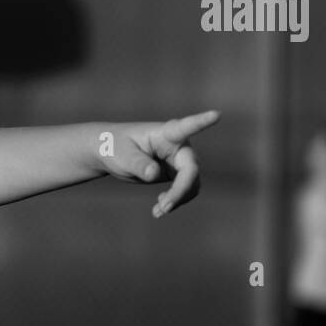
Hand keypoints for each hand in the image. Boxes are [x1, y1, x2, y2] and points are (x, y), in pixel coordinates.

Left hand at [101, 110, 220, 217]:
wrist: (109, 153)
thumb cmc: (114, 147)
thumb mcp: (122, 155)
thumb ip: (138, 163)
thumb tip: (155, 173)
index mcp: (165, 133)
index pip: (186, 127)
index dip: (202, 122)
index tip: (216, 114)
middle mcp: (178, 145)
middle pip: (191, 169)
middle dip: (181, 190)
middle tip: (164, 207)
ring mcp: (178, 160)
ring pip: (191, 183)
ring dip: (178, 199)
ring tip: (158, 211)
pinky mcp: (175, 173)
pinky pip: (185, 190)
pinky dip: (175, 201)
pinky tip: (159, 209)